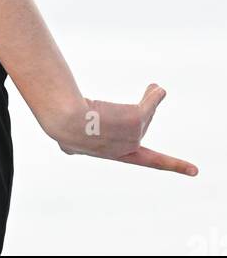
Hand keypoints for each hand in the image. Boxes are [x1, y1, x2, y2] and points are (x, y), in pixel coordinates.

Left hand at [48, 84, 197, 174]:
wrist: (67, 119)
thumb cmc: (64, 131)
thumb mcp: (70, 144)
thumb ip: (73, 148)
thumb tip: (67, 150)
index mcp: (117, 154)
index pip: (147, 161)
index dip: (171, 164)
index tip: (194, 170)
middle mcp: (129, 148)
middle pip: (141, 125)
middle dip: (145, 110)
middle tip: (154, 91)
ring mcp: (134, 135)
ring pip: (146, 112)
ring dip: (152, 98)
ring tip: (155, 87)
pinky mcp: (136, 119)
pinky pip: (150, 102)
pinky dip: (155, 96)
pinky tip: (158, 89)